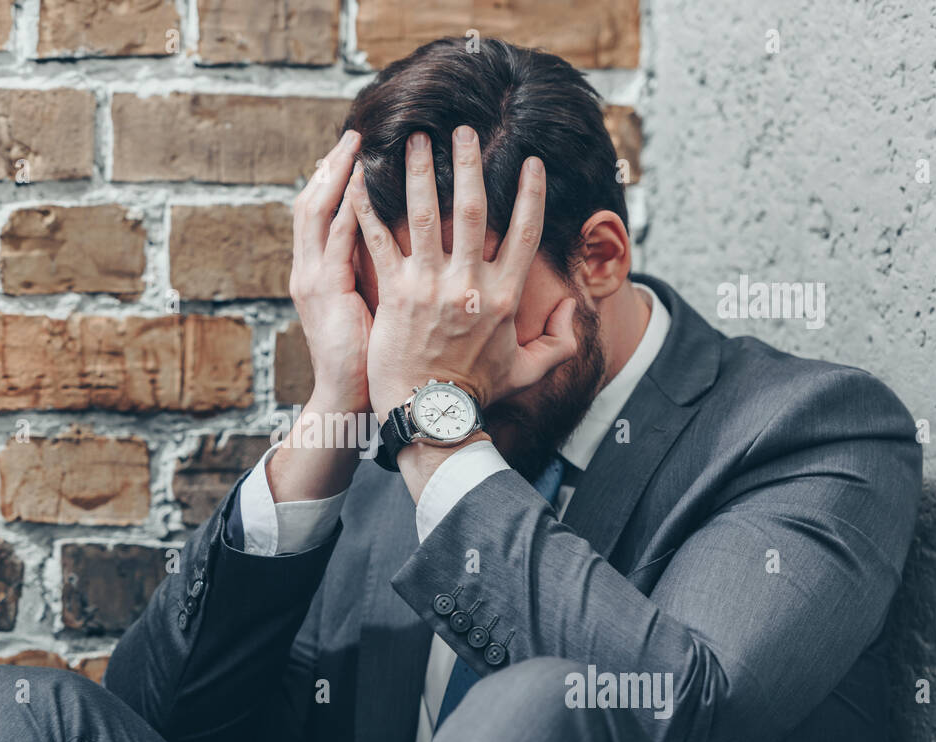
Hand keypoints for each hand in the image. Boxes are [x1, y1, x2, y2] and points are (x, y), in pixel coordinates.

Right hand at [287, 130, 372, 414]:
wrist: (347, 397)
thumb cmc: (367, 360)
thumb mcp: (367, 310)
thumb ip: (375, 274)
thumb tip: (402, 245)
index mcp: (317, 274)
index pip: (320, 214)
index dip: (332, 180)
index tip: (354, 150)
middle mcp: (308, 269)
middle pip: (311, 201)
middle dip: (331, 166)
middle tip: (354, 133)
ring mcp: (313, 277)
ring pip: (316, 210)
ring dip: (336, 173)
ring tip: (355, 143)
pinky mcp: (325, 289)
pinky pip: (334, 236)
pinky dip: (345, 205)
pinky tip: (360, 179)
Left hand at [350, 127, 577, 418]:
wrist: (432, 416)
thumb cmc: (476, 394)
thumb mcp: (528, 370)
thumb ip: (558, 340)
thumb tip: (575, 310)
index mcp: (504, 295)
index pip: (524, 232)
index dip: (530, 193)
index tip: (529, 162)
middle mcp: (470, 283)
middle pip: (474, 208)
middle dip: (469, 163)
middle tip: (463, 130)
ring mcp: (430, 286)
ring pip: (427, 213)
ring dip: (421, 170)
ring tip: (414, 139)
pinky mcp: (395, 294)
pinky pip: (381, 241)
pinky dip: (370, 209)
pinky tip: (361, 181)